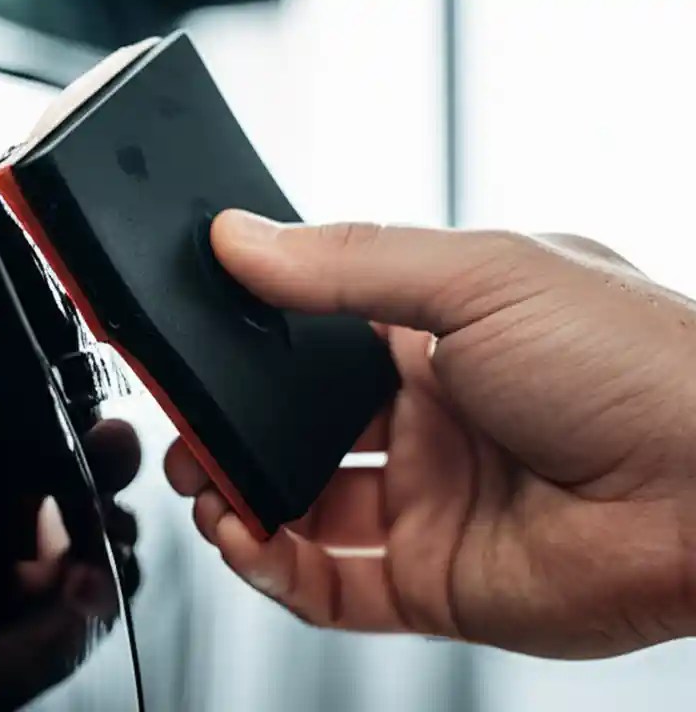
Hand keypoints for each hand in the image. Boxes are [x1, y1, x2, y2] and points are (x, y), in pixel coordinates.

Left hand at [0, 362, 140, 709]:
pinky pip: (90, 617)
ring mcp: (19, 602)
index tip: (77, 406)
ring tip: (101, 514)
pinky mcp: (33, 652)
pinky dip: (103, 591)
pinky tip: (82, 574)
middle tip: (110, 447)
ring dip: (112, 526)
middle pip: (75, 496)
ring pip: (97, 552)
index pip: (21, 454)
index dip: (59, 426)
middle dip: (104, 467)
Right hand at [166, 210, 695, 658]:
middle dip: (228, 434)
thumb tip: (242, 239)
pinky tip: (245, 539)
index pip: (313, 343)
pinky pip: (327, 586)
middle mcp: (428, 423)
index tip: (193, 345)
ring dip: (236, 501)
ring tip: (205, 487)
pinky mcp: (432, 582)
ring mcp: (429, 505)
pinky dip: (272, 570)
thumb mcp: (481, 276)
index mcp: (436, 339)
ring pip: (298, 512)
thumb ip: (349, 263)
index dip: (251, 350)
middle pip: (293, 433)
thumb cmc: (638, 366)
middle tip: (186, 429)